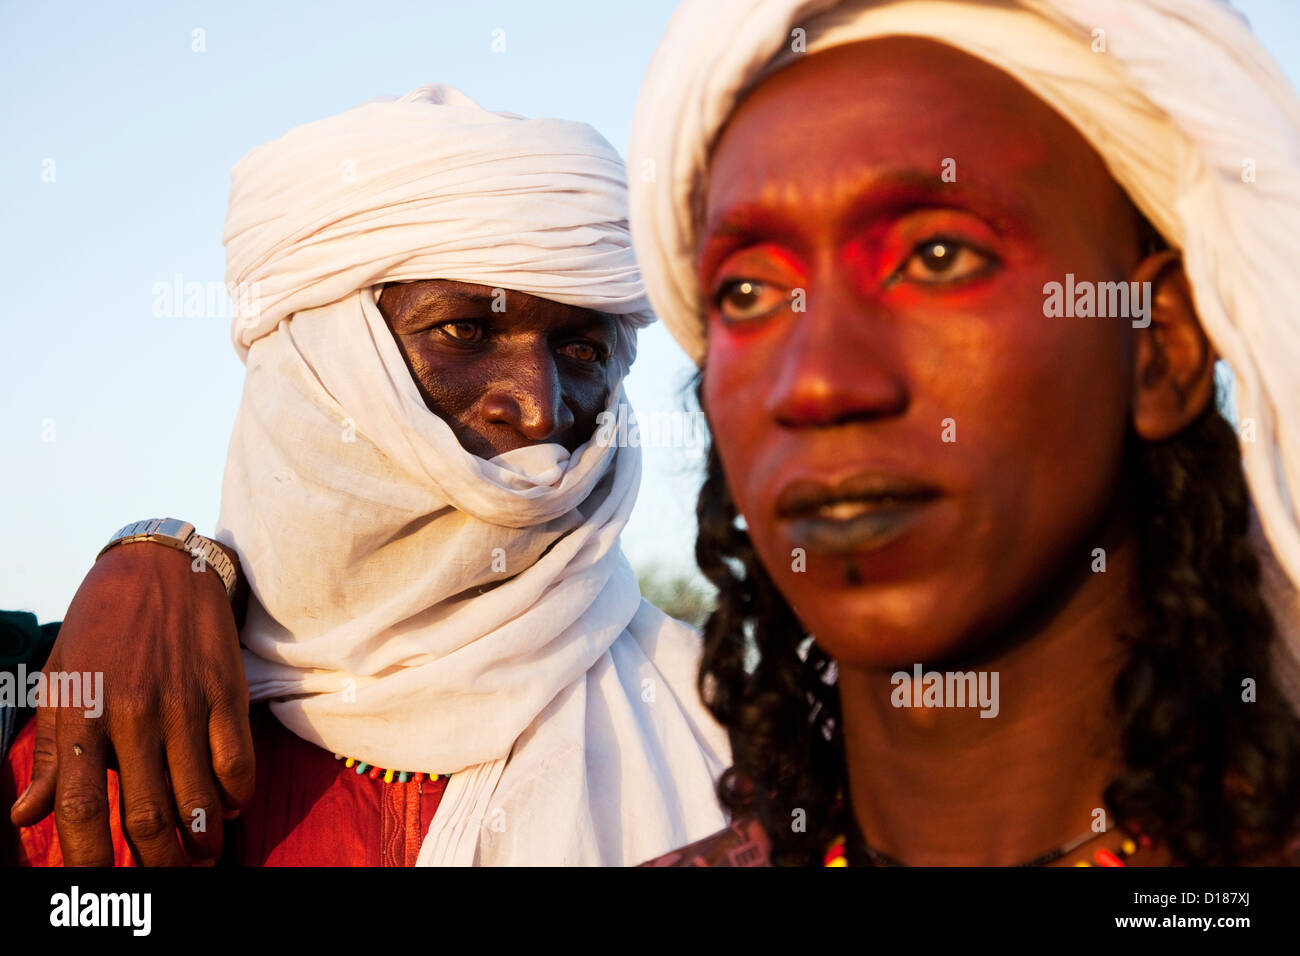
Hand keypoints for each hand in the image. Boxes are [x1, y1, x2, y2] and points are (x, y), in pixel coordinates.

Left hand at [8, 541, 253, 865]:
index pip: (80, 806)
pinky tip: (228, 806)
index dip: (84, 859)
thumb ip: (53, 752)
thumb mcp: (61, 679)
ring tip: (200, 856)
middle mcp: (134, 713)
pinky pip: (237, 762)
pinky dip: (235, 797)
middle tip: (164, 881)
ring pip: (199, 799)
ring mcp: (186, 703)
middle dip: (158, 867)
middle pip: (149, 818)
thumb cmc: (101, 626)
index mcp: (84, 713)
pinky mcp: (226, 691)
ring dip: (202, 843)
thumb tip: (26, 817)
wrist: (160, 564)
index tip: (92, 887)